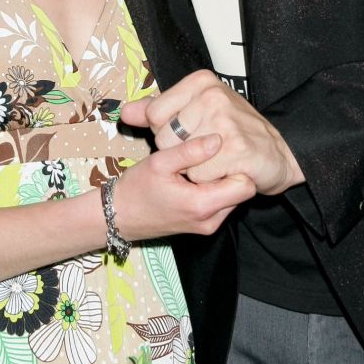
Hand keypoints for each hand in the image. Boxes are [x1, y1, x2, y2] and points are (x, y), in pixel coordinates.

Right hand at [113, 134, 255, 240]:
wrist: (118, 216)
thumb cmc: (136, 189)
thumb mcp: (159, 163)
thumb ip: (189, 151)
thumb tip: (218, 138)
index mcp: (202, 205)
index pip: (245, 186)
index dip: (239, 164)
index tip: (225, 148)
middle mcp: (211, 220)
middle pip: (241, 191)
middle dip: (232, 170)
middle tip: (215, 152)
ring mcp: (208, 225)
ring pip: (233, 197)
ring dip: (223, 179)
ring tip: (204, 162)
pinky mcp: (203, 225)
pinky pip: (221, 203)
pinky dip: (215, 188)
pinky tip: (198, 174)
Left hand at [121, 70, 304, 194]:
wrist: (278, 155)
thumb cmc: (233, 132)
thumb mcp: (195, 111)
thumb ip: (156, 111)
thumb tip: (125, 112)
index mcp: (201, 81)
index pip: (154, 114)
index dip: (166, 131)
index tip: (191, 131)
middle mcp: (213, 95)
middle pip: (165, 138)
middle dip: (180, 153)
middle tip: (207, 148)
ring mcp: (225, 121)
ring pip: (181, 159)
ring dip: (195, 169)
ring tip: (216, 159)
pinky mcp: (236, 148)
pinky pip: (199, 175)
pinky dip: (209, 180)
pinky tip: (226, 170)